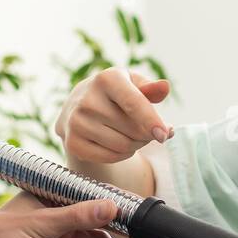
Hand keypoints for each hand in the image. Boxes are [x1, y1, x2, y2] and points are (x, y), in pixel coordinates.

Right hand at [56, 67, 174, 163]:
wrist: (78, 106)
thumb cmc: (115, 94)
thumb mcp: (133, 84)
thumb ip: (151, 89)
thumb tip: (165, 87)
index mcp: (107, 79)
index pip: (134, 103)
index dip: (151, 121)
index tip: (164, 135)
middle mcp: (88, 99)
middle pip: (134, 130)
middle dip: (147, 134)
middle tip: (145, 130)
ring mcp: (77, 122)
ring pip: (123, 146)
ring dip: (136, 145)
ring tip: (130, 134)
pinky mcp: (72, 142)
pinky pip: (111, 158)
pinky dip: (121, 155)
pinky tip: (117, 144)